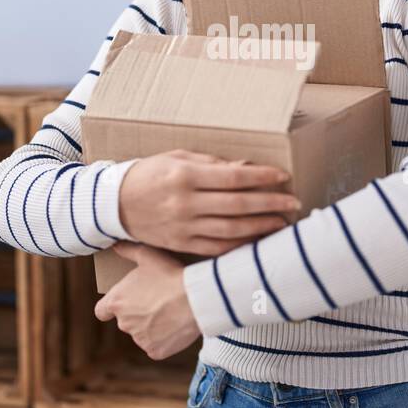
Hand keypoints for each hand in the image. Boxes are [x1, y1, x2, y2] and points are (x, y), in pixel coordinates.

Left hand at [94, 242, 201, 359]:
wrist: (195, 299)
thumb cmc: (170, 275)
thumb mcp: (147, 256)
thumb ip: (127, 251)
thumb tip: (115, 245)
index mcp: (117, 302)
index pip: (101, 311)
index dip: (109, 308)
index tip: (120, 305)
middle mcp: (124, 323)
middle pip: (126, 321)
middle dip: (138, 314)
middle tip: (157, 302)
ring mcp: (140, 339)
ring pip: (143, 334)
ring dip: (152, 327)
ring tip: (170, 313)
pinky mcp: (155, 351)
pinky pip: (156, 347)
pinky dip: (164, 340)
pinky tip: (176, 326)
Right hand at [117, 149, 300, 256]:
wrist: (113, 205)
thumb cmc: (148, 174)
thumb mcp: (176, 158)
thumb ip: (212, 163)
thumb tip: (245, 167)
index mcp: (185, 176)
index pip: (233, 177)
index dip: (261, 177)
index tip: (282, 176)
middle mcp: (186, 203)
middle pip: (237, 205)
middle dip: (270, 203)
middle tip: (293, 202)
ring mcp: (184, 227)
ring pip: (231, 230)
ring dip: (261, 227)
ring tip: (282, 223)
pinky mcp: (181, 245)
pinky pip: (216, 249)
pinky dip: (240, 247)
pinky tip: (258, 242)